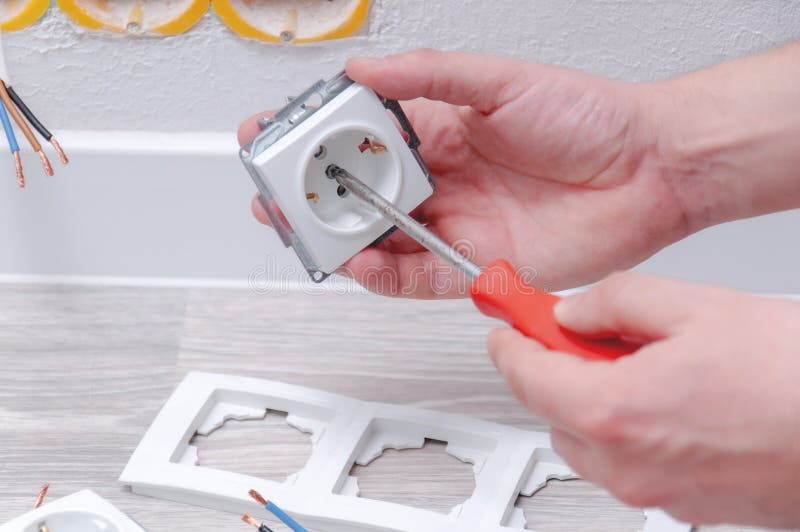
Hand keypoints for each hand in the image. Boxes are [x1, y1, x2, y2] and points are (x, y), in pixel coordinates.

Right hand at [239, 49, 690, 296]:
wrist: (649, 171)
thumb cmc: (590, 119)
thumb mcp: (502, 80)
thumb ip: (430, 77)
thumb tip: (366, 72)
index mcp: (439, 132)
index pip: (359, 139)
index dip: (314, 140)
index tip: (275, 135)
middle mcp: (440, 181)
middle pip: (358, 194)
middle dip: (310, 196)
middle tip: (276, 193)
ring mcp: (453, 224)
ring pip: (378, 239)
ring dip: (336, 238)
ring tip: (304, 229)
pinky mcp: (471, 266)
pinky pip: (414, 277)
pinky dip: (381, 273)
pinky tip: (358, 260)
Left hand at [488, 272, 799, 526]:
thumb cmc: (797, 378)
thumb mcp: (696, 306)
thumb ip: (617, 302)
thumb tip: (576, 309)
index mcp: (615, 411)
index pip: (525, 375)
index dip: (510, 339)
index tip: (505, 322)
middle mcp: (628, 464)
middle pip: (552, 411)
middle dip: (557, 367)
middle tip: (581, 331)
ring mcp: (657, 493)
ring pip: (589, 440)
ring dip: (595, 399)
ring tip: (645, 361)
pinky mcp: (688, 505)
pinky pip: (631, 461)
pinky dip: (631, 426)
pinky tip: (674, 396)